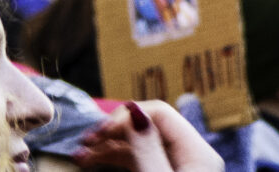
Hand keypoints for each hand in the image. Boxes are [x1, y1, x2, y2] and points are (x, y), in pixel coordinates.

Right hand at [75, 101, 221, 171]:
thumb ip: (146, 151)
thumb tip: (133, 111)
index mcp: (198, 153)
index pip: (159, 113)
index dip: (126, 116)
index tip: (100, 132)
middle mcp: (189, 155)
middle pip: (146, 127)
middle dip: (112, 132)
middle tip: (84, 142)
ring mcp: (176, 166)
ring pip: (138, 145)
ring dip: (107, 146)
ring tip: (80, 155)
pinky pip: (138, 159)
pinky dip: (115, 157)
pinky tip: (92, 159)